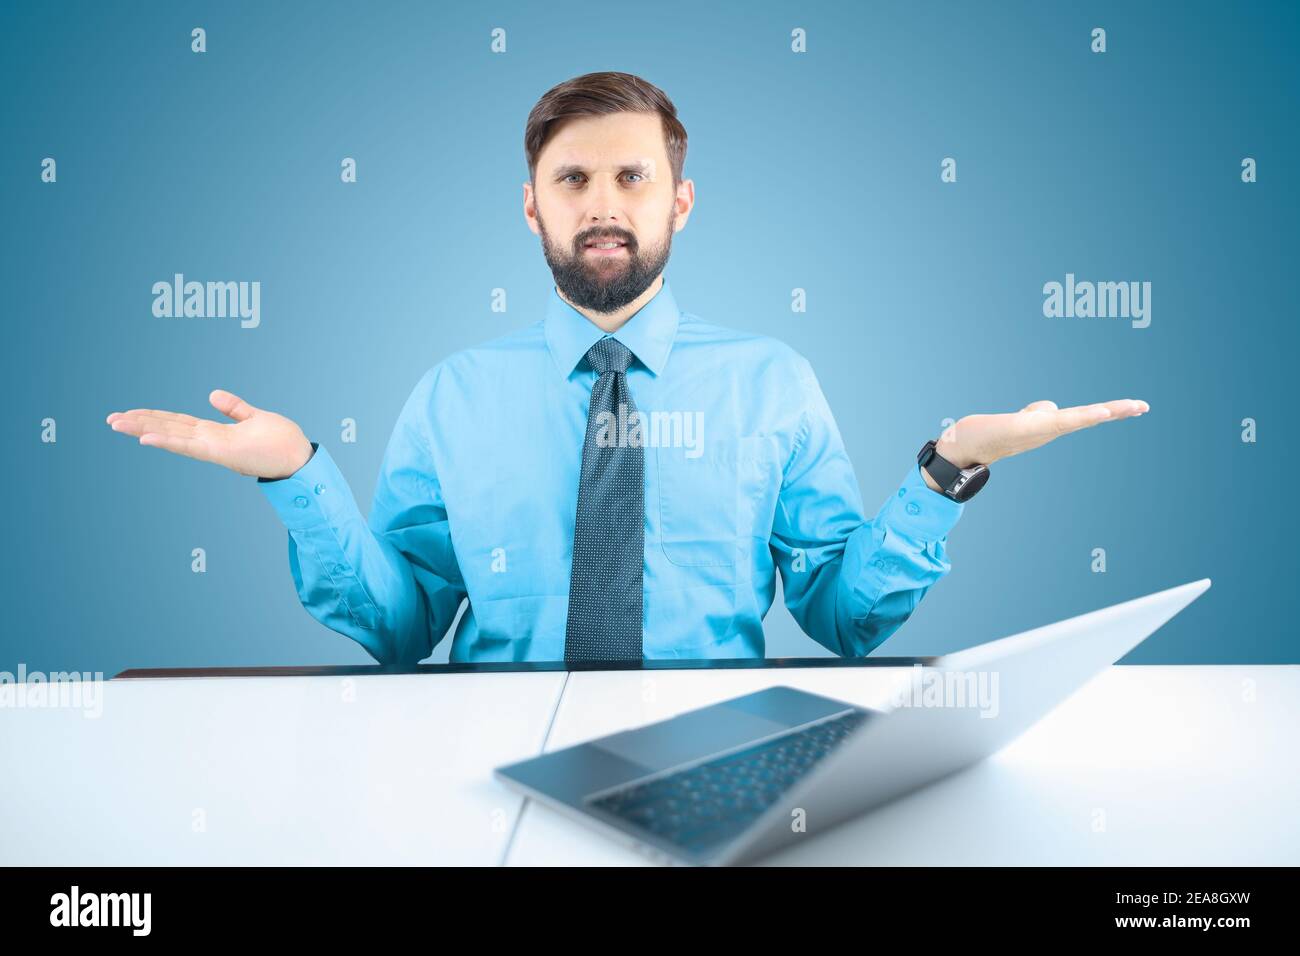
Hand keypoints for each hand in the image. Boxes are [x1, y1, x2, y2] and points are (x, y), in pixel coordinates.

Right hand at [105, 389, 314, 479]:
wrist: (300, 459)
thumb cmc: (282, 442)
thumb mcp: (255, 417)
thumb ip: (233, 408)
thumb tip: (211, 394)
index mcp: (216, 432)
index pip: (178, 423)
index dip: (154, 417)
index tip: (130, 412)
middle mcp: (210, 440)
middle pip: (168, 428)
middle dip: (139, 423)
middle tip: (110, 418)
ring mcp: (213, 448)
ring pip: (172, 436)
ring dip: (143, 429)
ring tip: (117, 423)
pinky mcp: (221, 453)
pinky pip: (190, 446)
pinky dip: (168, 441)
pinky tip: (146, 438)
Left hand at [922, 398, 1148, 491]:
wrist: (961, 447)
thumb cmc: (991, 434)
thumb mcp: (1020, 419)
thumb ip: (1039, 413)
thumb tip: (1052, 409)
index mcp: (1047, 427)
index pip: (1083, 416)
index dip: (1110, 411)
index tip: (1138, 406)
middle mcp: (1046, 430)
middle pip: (1087, 417)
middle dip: (1116, 411)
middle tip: (1144, 405)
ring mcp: (1037, 430)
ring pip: (1075, 418)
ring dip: (1100, 412)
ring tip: (1122, 406)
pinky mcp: (1024, 428)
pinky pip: (1055, 420)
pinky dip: (1077, 417)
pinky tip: (1094, 412)